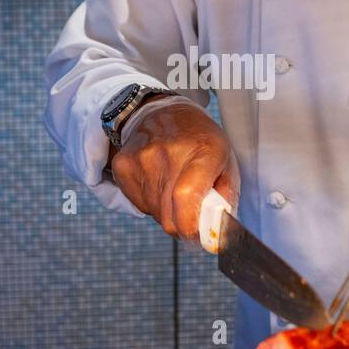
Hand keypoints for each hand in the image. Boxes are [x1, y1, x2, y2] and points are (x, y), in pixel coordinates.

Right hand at [109, 97, 239, 243]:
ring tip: (173, 189)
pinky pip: (138, 204)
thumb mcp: (225, 160)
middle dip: (182, 225)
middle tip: (190, 213)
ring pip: (154, 213)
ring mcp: (141, 159)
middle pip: (169, 216)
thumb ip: (226, 197)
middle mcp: (168, 153)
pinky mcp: (123, 165)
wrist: (160, 112)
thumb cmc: (199, 139)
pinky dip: (150, 202)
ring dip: (166, 212)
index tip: (197, 236)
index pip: (186, 198)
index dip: (190, 226)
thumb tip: (217, 231)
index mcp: (203, 151)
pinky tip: (157, 182)